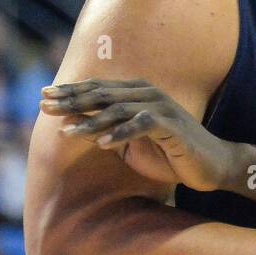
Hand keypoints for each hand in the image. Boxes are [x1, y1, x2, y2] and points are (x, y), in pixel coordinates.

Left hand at [41, 79, 235, 190]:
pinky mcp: (172, 125)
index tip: (44, 96)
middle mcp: (149, 94)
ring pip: (119, 108)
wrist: (211, 166)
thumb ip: (106, 130)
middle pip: (104, 94)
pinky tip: (102, 143)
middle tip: (45, 105)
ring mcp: (162, 107)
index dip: (71, 91)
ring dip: (91, 120)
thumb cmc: (170, 154)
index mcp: (138, 93)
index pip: (98, 89)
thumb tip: (72, 124)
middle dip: (72, 100)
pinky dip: (122, 133)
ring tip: (66, 132)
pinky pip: (142, 125)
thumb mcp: (130, 144)